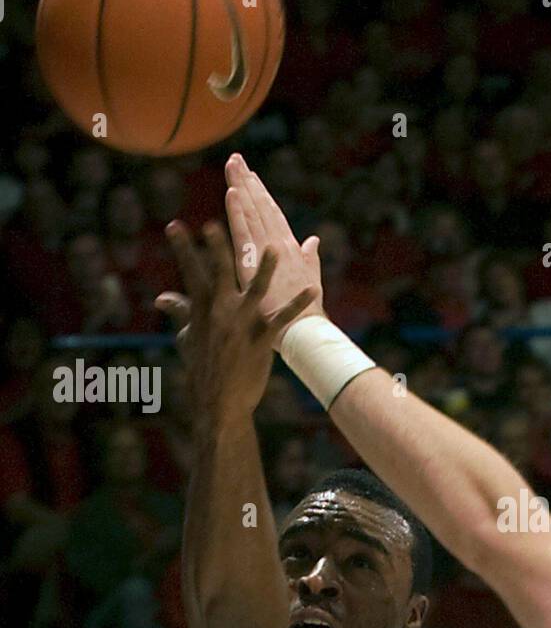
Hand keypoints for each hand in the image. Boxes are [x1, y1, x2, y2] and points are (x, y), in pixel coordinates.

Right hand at [159, 222, 317, 424]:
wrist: (220, 403)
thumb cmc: (203, 369)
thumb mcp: (186, 339)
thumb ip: (180, 313)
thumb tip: (162, 297)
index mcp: (202, 310)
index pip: (190, 273)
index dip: (182, 249)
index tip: (175, 225)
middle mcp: (221, 313)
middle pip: (219, 274)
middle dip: (217, 249)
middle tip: (214, 224)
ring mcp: (243, 325)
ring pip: (256, 291)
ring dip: (266, 269)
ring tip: (275, 248)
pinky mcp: (263, 339)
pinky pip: (284, 317)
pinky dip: (299, 303)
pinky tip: (313, 288)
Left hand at [224, 153, 324, 341]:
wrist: (305, 331)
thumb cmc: (306, 312)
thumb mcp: (310, 281)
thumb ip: (310, 258)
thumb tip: (314, 240)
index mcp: (289, 249)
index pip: (271, 215)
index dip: (260, 194)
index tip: (249, 175)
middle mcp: (279, 245)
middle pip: (260, 208)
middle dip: (248, 182)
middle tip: (235, 158)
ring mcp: (268, 253)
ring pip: (252, 215)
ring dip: (242, 189)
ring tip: (233, 166)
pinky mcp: (256, 265)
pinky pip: (243, 234)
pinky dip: (238, 214)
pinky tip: (231, 195)